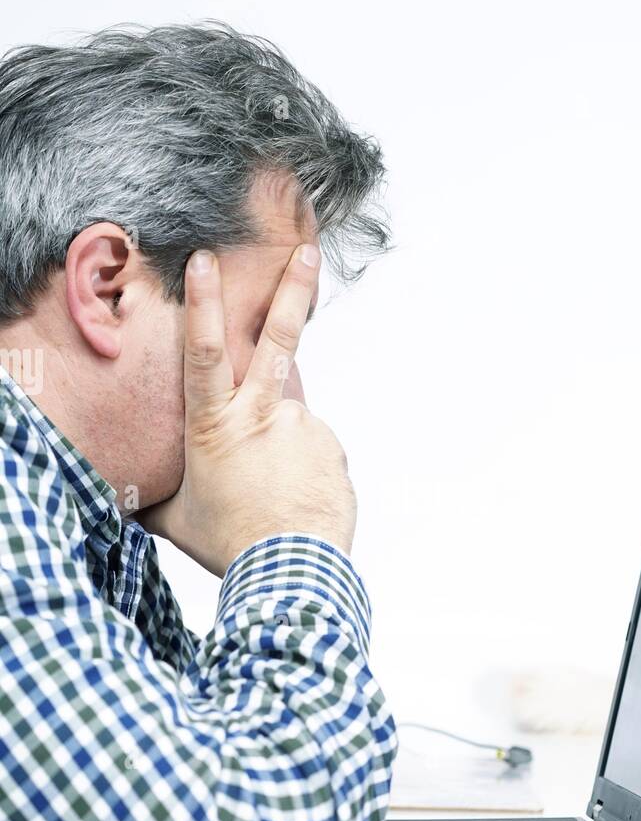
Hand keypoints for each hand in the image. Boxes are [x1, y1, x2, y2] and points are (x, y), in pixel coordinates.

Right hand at [140, 245, 356, 575]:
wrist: (290, 570)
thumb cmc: (229, 543)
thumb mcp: (176, 518)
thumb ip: (156, 497)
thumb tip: (127, 499)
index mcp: (216, 425)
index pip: (206, 353)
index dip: (205, 304)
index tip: (205, 259)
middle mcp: (264, 416)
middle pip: (279, 341)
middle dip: (292, 291)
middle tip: (306, 250)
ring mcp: (304, 429)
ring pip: (291, 421)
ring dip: (282, 447)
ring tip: (272, 496)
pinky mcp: (333, 449)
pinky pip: (315, 453)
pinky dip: (304, 471)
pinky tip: (293, 502)